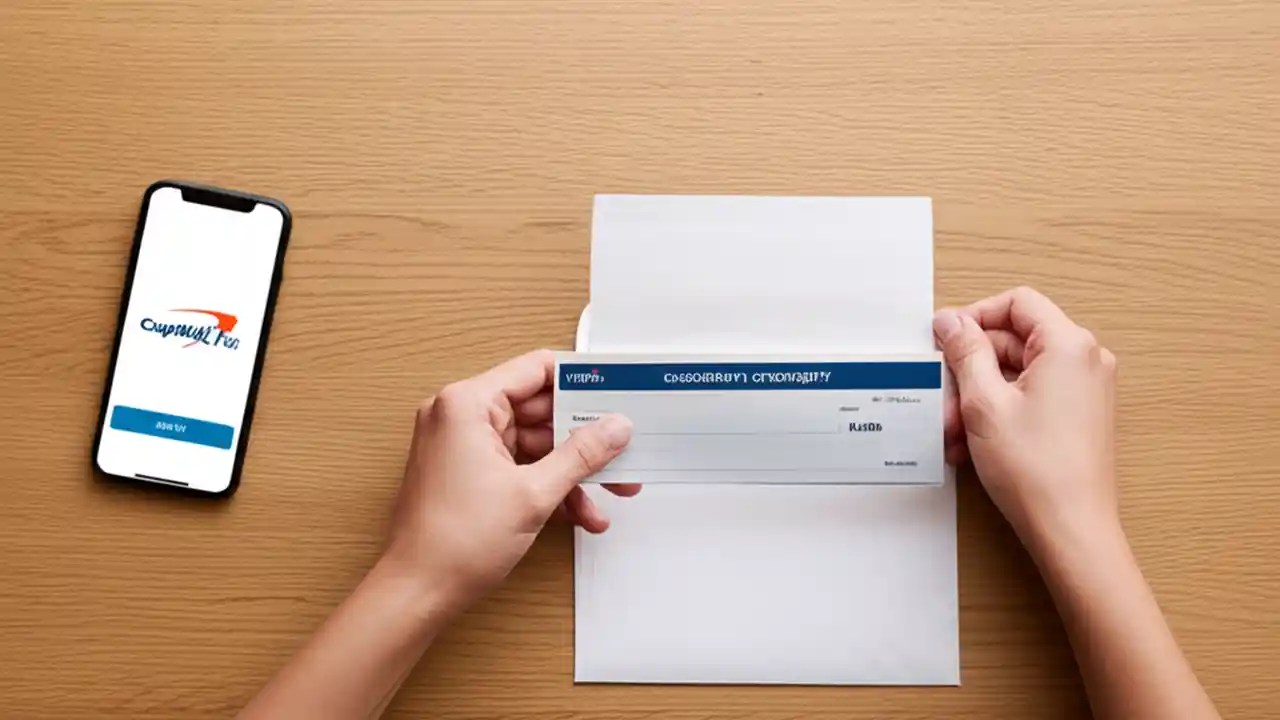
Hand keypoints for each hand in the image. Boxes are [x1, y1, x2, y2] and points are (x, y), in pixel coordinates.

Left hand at [381, 350, 637, 613]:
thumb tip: (614, 427)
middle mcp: (460, 417)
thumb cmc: (453, 543)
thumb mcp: (534, 493)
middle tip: (621, 446)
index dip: (580, 380)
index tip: (615, 389)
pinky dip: (549, 486)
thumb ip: (581, 454)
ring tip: (610, 489)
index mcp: (467, 404)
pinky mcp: (468, 474)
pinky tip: (580, 512)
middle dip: (584, 436)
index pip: (535, 370)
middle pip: (538, 410)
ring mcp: (463, 447)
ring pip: (534, 444)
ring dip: (572, 470)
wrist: (418, 593)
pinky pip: (519, 467)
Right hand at [935, 287, 1117, 543]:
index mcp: (1069, 346)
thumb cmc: (1036, 469)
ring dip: (978, 397)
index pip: (1017, 303)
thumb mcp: (983, 402)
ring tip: (955, 430)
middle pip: (1014, 341)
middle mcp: (1084, 361)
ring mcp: (1084, 390)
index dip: (975, 316)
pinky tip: (971, 443)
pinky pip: (1029, 397)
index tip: (945, 340)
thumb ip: (965, 352)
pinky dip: (998, 412)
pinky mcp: (1077, 416)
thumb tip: (950, 321)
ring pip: (1016, 374)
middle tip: (942, 397)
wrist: (1070, 528)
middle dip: (971, 369)